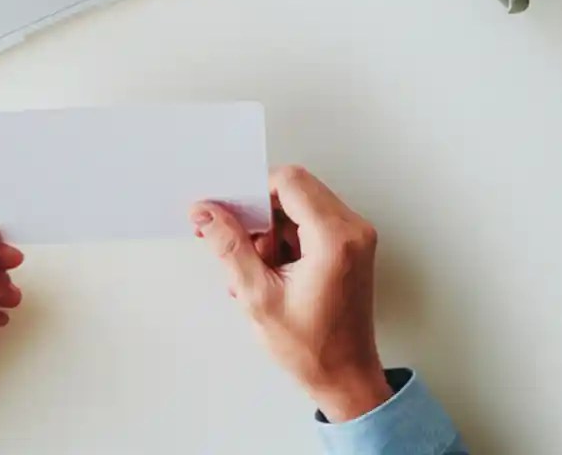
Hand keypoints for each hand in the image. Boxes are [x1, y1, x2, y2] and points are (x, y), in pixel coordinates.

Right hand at [191, 166, 391, 421]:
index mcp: (335, 239)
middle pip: (294, 190)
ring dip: (270, 230)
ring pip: (299, 206)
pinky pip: (310, 223)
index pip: (289, 182)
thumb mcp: (257, 296)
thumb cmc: (313, 349)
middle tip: (237, 244)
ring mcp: (354, 238)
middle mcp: (352, 231)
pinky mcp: (350, 247)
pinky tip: (271, 271)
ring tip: (257, 269)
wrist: (345, 378)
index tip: (226, 210)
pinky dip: (285, 239)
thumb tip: (207, 214)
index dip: (251, 192)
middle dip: (259, 215)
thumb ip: (229, 247)